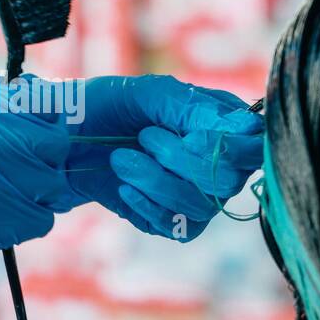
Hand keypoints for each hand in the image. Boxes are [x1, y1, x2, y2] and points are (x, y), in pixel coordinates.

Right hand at [0, 86, 74, 308]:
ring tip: (12, 198)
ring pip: (50, 185)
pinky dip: (28, 220)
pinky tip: (5, 219)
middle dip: (46, 158)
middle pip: (52, 145)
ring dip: (38, 192)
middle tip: (31, 169)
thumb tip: (22, 103)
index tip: (44, 131)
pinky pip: (37, 220)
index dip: (47, 120)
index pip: (37, 104)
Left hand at [64, 75, 262, 240]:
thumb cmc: (110, 107)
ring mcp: (199, 195)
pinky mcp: (175, 221)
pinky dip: (146, 205)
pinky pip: (177, 227)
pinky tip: (124, 187)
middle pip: (227, 180)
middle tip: (145, 137)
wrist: (65, 141)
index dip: (228, 148)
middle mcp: (220, 162)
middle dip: (180, 161)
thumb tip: (246, 126)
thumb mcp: (149, 93)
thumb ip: (195, 108)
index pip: (254, 147)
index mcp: (223, 123)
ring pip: (200, 205)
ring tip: (121, 158)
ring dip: (154, 181)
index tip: (190, 135)